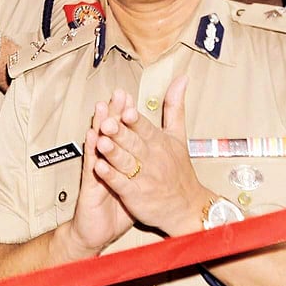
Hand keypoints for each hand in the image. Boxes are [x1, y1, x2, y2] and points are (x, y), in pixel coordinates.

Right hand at [58, 91, 135, 258]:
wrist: (96, 232)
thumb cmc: (115, 210)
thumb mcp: (133, 188)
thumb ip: (142, 169)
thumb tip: (153, 155)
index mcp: (118, 163)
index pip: (122, 134)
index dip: (125, 116)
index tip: (129, 98)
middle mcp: (105, 164)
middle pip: (109, 135)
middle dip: (114, 114)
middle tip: (117, 94)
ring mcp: (96, 174)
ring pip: (98, 147)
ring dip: (99, 128)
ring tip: (102, 109)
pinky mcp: (90, 188)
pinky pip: (92, 169)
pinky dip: (93, 154)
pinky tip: (92, 139)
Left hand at [91, 77, 209, 235]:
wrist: (187, 207)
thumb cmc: (179, 169)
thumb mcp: (179, 136)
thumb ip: (174, 107)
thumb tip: (181, 78)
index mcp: (159, 142)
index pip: (145, 128)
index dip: (135, 120)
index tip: (127, 108)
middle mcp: (151, 158)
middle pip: (133, 142)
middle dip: (120, 132)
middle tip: (107, 122)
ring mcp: (143, 177)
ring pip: (125, 162)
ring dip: (112, 152)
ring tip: (100, 141)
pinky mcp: (135, 194)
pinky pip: (121, 184)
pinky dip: (110, 176)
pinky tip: (98, 167)